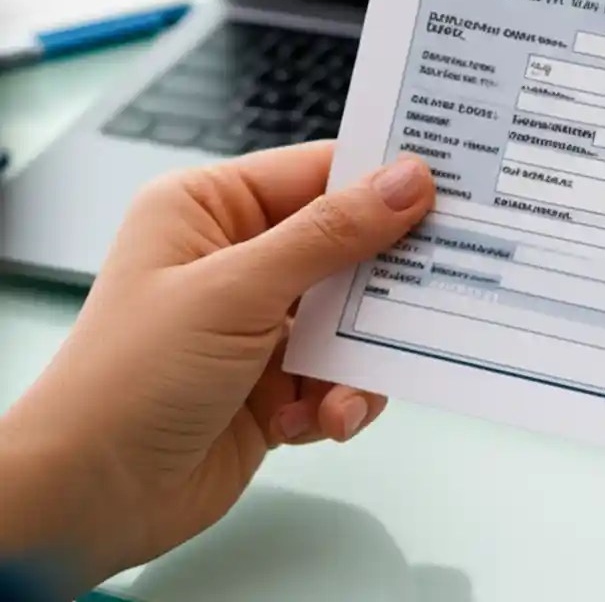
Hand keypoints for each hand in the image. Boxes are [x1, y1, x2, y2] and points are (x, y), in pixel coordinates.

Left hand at [0, 143, 434, 594]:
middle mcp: (236, 259)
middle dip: (380, 287)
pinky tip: (310, 421)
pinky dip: (336, 400)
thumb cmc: (128, 379)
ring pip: (354, 321)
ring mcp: (258, 323)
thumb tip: (405, 183)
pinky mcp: (274, 381)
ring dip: (355, 362)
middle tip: (424, 298)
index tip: (446, 195)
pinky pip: (341, 375)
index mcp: (210, 208)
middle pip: (346, 249)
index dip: (381, 183)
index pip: (317, 174)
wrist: (91, 496)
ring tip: (333, 393)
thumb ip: (330, 236)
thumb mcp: (236, 291)